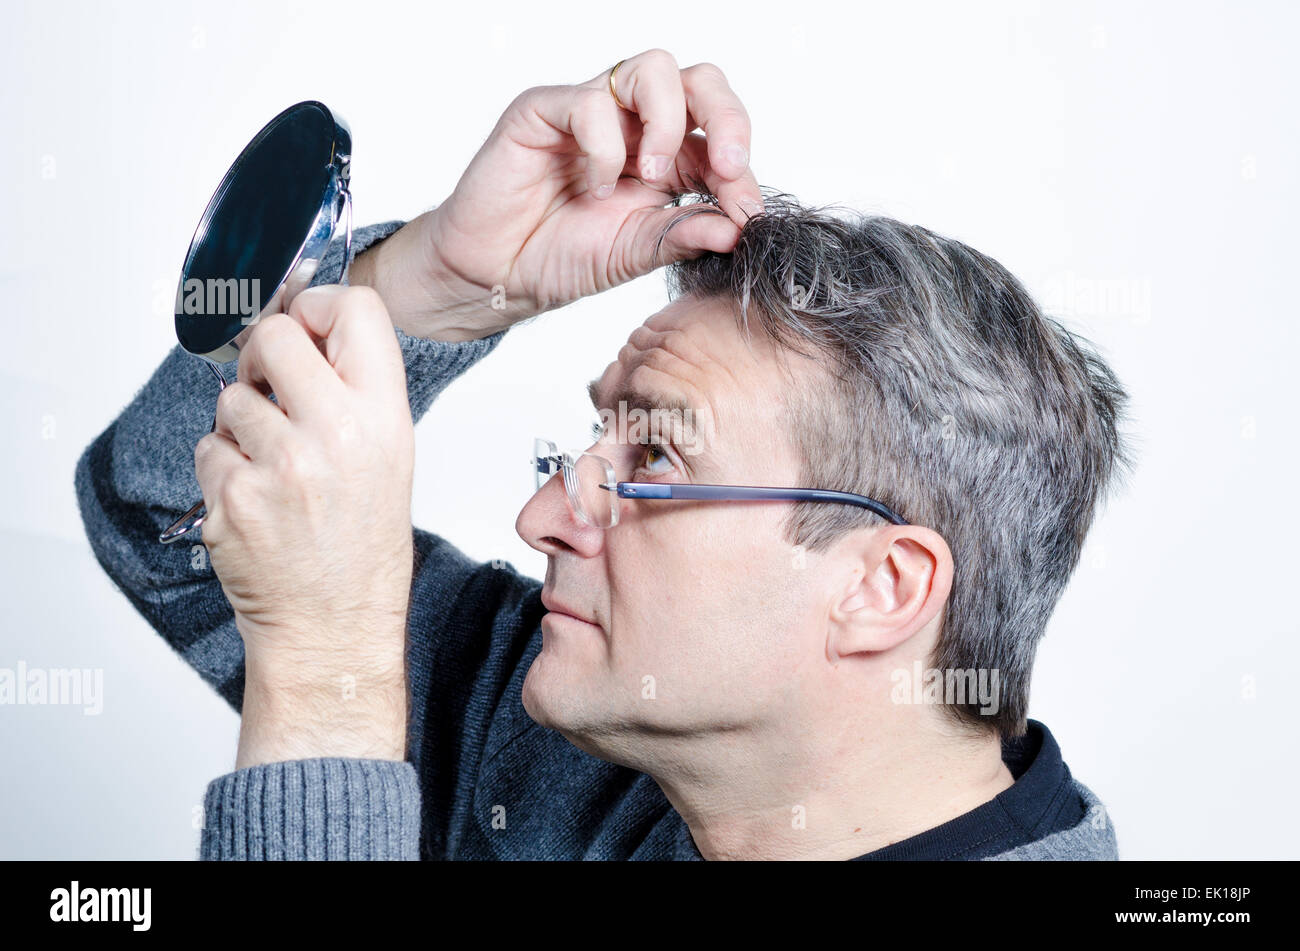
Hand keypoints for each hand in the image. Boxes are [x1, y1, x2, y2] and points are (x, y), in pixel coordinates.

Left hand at [194, 286, 413, 768]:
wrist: (335, 626)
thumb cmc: (362, 547)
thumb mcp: (389, 456)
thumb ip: (353, 389)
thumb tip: (303, 326)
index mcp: (384, 419)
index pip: (354, 309)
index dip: (320, 306)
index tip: (307, 325)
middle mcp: (336, 435)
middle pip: (274, 335)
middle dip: (262, 356)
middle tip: (269, 386)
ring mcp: (280, 467)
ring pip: (230, 399)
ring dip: (239, 424)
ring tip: (272, 466)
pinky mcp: (233, 498)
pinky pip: (207, 449)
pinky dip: (221, 469)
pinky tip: (254, 498)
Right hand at [353, 48, 761, 340]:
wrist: (497, 276)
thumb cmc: (560, 257)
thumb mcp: (637, 253)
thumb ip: (685, 235)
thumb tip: (741, 228)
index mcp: (667, 156)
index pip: (721, 134)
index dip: (743, 168)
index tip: (748, 212)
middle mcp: (634, 125)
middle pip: (699, 80)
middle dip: (728, 117)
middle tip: (728, 169)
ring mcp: (591, 113)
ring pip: (652, 68)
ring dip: (666, 121)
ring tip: (650, 173)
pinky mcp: (543, 111)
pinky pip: (590, 102)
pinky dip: (604, 147)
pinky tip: (593, 187)